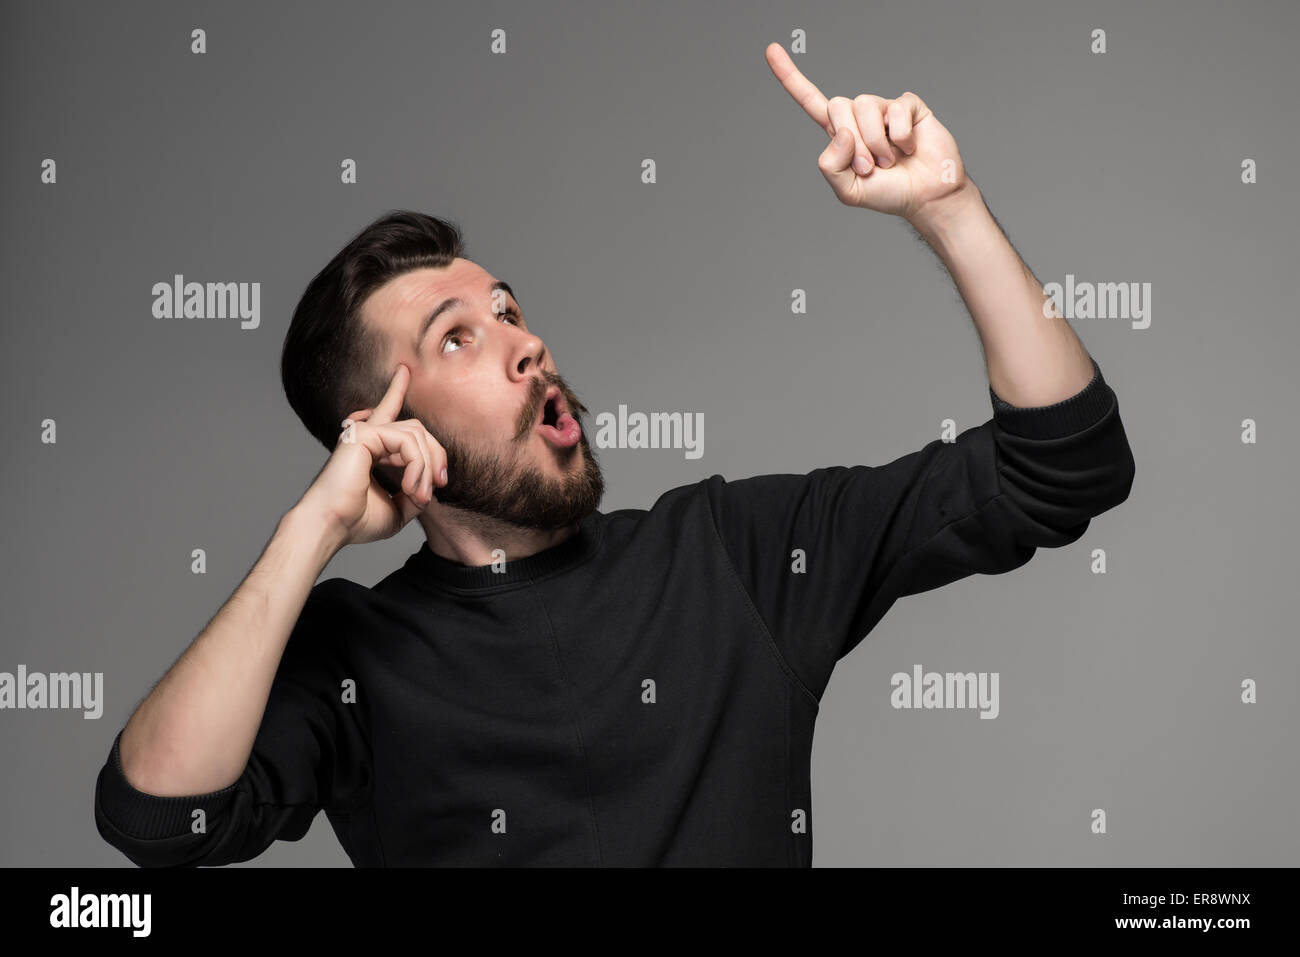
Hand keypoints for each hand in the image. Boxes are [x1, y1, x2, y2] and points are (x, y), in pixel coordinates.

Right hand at [295, 364, 447, 545]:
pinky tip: (410, 488)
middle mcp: (365, 435)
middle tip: (438, 485)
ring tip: (419, 495)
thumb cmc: (357, 522)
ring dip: (426, 468)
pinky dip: (417, 467)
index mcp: (370, 448)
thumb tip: (431, 486)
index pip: (387, 412)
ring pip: (416, 436)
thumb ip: (416, 492)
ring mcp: (363, 432)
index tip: (404, 370)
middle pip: (417, 429)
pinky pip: (407, 443)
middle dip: (436, 456)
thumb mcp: (398, 509)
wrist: (332, 527)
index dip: (397, 390)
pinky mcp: (363, 434)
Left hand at [764, 42, 970, 222]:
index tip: (770, 50)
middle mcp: (859, 118)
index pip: (811, 102)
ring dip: (875, 143)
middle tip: (869, 166)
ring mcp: (884, 110)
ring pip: (863, 107)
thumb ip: (831, 167)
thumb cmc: (889, 193)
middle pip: (837, 105)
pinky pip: (895, 110)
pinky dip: (900, 137)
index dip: (791, 78)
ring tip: (890, 160)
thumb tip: (843, 133)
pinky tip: (909, 148)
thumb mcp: (848, 191)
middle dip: (852, 142)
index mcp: (840, 135)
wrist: (926, 196)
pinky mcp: (908, 106)